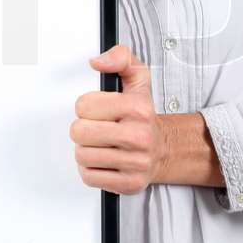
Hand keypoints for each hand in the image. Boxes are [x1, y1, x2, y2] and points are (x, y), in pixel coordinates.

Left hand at [71, 45, 162, 194]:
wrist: (164, 149)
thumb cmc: (144, 115)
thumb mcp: (137, 79)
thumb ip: (120, 58)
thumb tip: (97, 62)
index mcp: (138, 108)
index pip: (84, 106)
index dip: (87, 107)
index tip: (99, 110)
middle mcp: (139, 136)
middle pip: (79, 132)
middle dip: (83, 130)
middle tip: (98, 129)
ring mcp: (135, 163)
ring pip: (82, 156)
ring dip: (86, 150)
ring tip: (102, 145)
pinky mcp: (128, 184)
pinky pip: (89, 177)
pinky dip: (91, 170)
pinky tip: (104, 160)